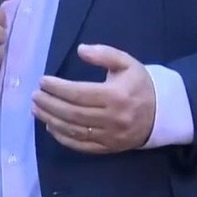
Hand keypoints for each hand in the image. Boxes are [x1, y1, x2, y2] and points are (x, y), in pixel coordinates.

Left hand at [31, 44, 156, 154]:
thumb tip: (80, 49)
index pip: (79, 93)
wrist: (162, 112)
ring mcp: (110, 136)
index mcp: (116, 95)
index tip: (42, 81)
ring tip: (36, 109)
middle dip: (50, 104)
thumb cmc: (139, 84)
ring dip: (52, 120)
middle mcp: (112, 118)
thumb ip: (104, 53)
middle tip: (34, 96)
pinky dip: (64, 138)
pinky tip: (51, 127)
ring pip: (75, 131)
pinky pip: (83, 146)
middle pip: (73, 113)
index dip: (58, 88)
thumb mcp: (126, 62)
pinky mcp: (109, 147)